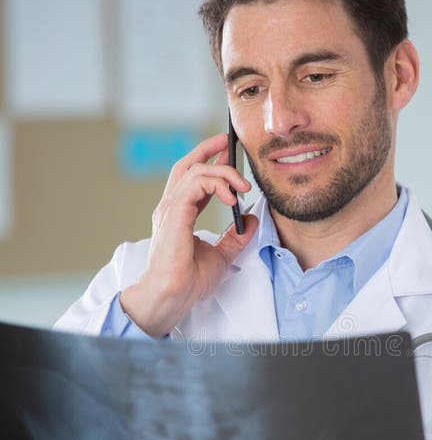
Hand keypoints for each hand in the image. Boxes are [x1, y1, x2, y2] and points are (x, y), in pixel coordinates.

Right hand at [120, 132, 256, 336]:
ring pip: (196, 171)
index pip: (192, 179)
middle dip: (209, 150)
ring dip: (223, 172)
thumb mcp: (221, 255)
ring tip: (243, 186)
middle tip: (230, 144)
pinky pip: (196, 183)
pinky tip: (232, 198)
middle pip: (188, 165)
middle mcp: (171, 207)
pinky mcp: (174, 213)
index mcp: (179, 214)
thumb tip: (252, 220)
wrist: (172, 295)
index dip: (210, 163)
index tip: (227, 153)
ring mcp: (170, 208)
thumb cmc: (187, 280)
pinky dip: (216, 184)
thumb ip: (235, 237)